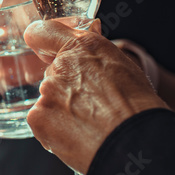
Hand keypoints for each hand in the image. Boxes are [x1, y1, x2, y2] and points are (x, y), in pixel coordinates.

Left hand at [23, 20, 167, 172]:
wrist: (134, 142)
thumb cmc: (137, 107)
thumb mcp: (122, 67)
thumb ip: (95, 53)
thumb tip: (88, 35)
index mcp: (83, 47)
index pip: (42, 32)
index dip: (42, 41)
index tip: (46, 50)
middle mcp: (61, 65)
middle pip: (53, 75)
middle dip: (66, 88)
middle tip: (92, 106)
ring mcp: (47, 91)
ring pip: (49, 100)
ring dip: (62, 111)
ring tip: (90, 125)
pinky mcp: (38, 117)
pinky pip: (42, 122)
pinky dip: (55, 130)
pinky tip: (78, 136)